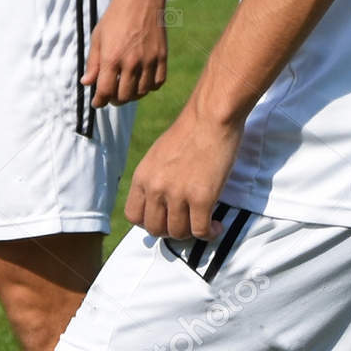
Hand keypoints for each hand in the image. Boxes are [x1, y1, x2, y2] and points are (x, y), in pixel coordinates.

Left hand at [84, 0, 167, 107]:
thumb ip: (93, 63)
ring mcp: (149, 60)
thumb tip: (86, 83)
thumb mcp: (98, 37)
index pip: (105, 91)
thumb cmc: (115, 17)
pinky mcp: (162, 57)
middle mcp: (131, 62)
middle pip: (124, 96)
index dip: (99, 101)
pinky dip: (149, 87)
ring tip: (126, 89)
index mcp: (112, 57)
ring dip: (131, 95)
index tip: (97, 102)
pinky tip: (142, 82)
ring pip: (141, 92)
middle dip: (114, 100)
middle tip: (111, 96)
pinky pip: (157, 83)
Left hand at [124, 101, 244, 240]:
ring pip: (178, 233)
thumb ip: (155, 179)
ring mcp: (178, 194)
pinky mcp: (201, 198)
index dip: (148, 222)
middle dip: (170, 231)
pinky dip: (210, 233)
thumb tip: (159, 202)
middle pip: (155, 229)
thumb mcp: (158, 155)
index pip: (133, 216)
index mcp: (142, 177)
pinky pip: (201, 231)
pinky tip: (216, 226)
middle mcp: (156, 188)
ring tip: (203, 224)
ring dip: (191, 233)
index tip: (163, 219)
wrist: (211, 117)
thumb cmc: (190, 131)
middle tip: (185, 223)